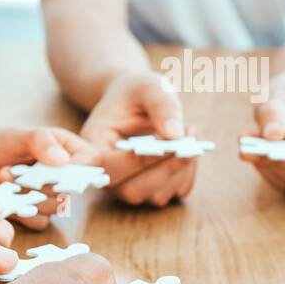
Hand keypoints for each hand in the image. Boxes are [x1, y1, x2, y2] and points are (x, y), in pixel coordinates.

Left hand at [0, 126, 97, 228]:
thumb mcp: (16, 136)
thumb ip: (40, 142)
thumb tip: (64, 161)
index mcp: (68, 149)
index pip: (91, 161)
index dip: (76, 170)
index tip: (51, 171)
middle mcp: (65, 174)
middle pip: (72, 190)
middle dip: (39, 183)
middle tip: (10, 171)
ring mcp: (52, 196)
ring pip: (55, 208)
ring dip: (26, 197)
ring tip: (1, 179)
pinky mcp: (37, 213)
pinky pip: (39, 222)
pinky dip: (20, 212)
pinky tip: (2, 196)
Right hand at [81, 72, 197, 206]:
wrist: (136, 102)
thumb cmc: (136, 93)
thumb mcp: (147, 86)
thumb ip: (160, 105)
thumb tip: (175, 136)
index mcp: (94, 148)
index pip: (112, 166)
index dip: (142, 159)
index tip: (171, 139)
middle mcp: (108, 174)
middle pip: (134, 191)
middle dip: (166, 168)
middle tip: (189, 139)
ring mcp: (129, 186)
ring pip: (157, 196)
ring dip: (181, 170)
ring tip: (189, 134)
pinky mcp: (153, 189)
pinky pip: (175, 192)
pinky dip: (189, 173)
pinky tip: (189, 147)